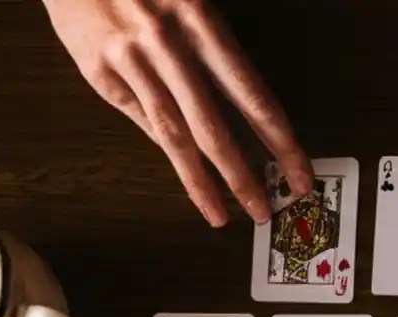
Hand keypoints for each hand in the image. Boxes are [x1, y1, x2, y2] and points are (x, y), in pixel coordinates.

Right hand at [43, 0, 312, 226]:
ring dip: (201, 182)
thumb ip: (214, 50)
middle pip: (214, 127)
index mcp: (201, 21)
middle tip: (263, 210)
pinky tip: (186, 175)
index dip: (281, 142)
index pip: (254, 97)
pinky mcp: (98, 72)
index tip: (298, 174)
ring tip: (222, 214)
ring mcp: (129, 60)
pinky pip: (140, 119)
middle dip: (242, 177)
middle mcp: (167, 44)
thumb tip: (243, 115)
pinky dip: (166, 149)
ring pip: (173, 136)